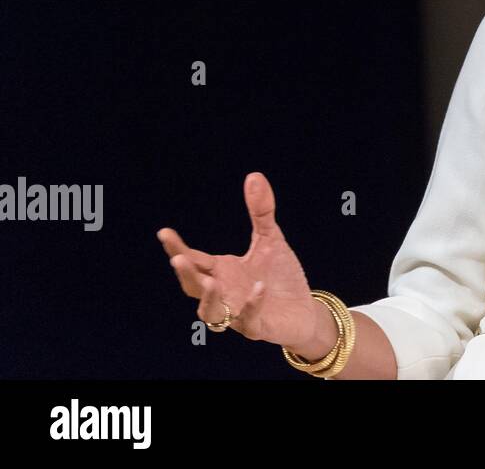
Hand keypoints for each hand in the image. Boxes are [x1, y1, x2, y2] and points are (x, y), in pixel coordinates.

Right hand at [157, 172, 317, 348]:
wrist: (303, 310)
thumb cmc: (279, 276)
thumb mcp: (270, 239)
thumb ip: (260, 211)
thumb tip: (254, 175)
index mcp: (221, 271)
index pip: (193, 259)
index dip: (177, 248)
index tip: (164, 232)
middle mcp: (223, 292)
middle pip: (193, 286)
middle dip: (185, 274)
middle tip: (178, 259)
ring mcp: (236, 313)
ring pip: (210, 313)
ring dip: (207, 300)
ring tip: (210, 282)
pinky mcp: (257, 327)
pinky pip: (248, 320)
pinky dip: (251, 305)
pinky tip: (259, 288)